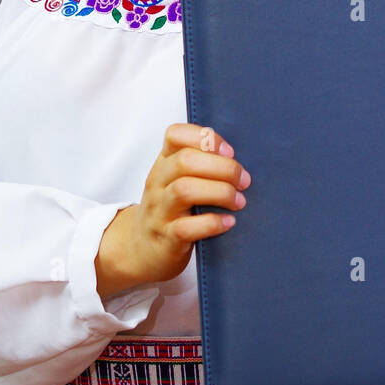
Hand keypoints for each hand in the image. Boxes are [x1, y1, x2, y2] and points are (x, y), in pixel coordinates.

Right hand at [95, 124, 249, 298]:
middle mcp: (158, 183)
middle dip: (222, 168)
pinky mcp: (166, 238)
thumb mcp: (176, 180)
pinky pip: (186, 228)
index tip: (229, 152)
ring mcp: (159, 211)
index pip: (175, 134)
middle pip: (185, 161)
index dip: (205, 137)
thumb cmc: (170, 210)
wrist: (141, 250)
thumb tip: (238, 161)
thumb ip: (199, 166)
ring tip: (239, 202)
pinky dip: (212, 223)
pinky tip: (229, 223)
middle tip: (244, 181)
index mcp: (163, 163)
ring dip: (220, 193)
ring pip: (185, 190)